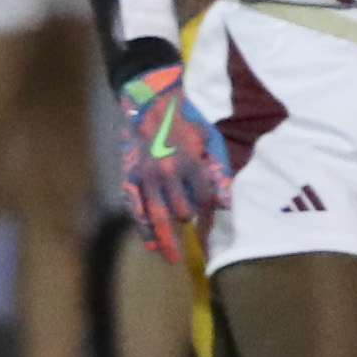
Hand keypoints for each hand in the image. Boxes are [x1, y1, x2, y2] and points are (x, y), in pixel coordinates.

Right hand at [113, 62, 228, 255]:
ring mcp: (147, 177)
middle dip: (191, 223)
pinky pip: (135, 208)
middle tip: (199, 239)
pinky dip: (142, 227)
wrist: (150, 99)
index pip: (205, 200)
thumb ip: (218, 169)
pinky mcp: (131, 177)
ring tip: (173, 258)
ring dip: (166, 238)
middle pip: (183, 211)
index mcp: (190, 162)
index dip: (211, 213)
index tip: (214, 225)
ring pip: (157, 217)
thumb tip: (225, 202)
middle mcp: (167, 174)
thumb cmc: (186, 116)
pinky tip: (150, 243)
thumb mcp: (211, 137)